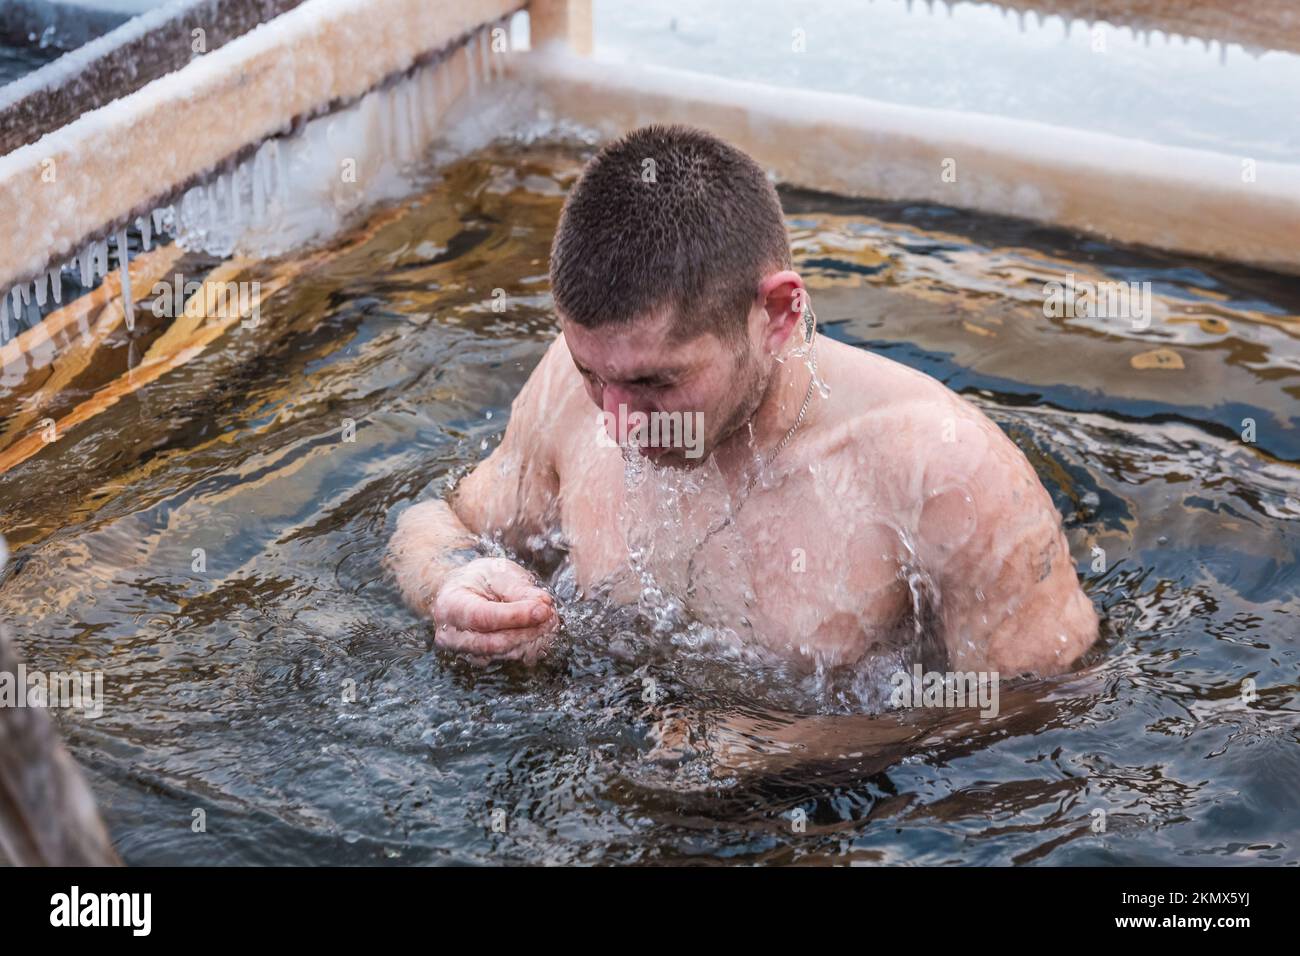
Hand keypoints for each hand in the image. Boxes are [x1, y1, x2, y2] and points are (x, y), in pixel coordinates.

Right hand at [431, 557, 558, 663]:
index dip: (515, 616)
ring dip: (534, 638)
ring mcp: (466, 652)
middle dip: (528, 631)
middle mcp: (453, 636)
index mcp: (450, 606)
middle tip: (550, 614)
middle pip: (494, 643)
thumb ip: (519, 589)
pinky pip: (511, 657)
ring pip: (506, 653)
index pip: (483, 617)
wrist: (464, 591)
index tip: (542, 609)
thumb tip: (543, 604)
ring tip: (549, 618)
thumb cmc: (480, 579)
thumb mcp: (497, 572)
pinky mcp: (484, 660)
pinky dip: (531, 645)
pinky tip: (542, 629)